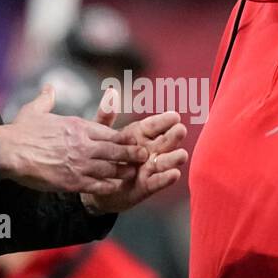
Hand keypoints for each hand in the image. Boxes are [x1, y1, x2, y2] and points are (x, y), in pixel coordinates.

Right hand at [0, 84, 149, 193]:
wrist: (8, 152)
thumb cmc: (21, 131)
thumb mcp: (35, 110)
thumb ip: (47, 99)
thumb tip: (49, 87)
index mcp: (78, 127)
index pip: (109, 132)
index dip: (123, 138)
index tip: (132, 140)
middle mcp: (83, 145)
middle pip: (116, 150)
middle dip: (131, 154)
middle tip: (144, 156)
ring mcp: (79, 164)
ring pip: (111, 168)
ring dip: (123, 171)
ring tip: (133, 174)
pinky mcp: (72, 181)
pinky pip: (97, 185)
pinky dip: (108, 186)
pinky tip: (115, 188)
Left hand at [81, 88, 187, 214]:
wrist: (95, 184)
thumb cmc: (103, 156)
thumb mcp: (100, 135)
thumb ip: (106, 116)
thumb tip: (111, 91)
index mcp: (140, 134)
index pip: (155, 125)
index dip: (164, 121)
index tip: (174, 116)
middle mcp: (150, 150)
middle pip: (165, 141)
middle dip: (173, 136)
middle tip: (181, 130)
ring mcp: (150, 168)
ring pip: (165, 161)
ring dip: (174, 158)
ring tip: (182, 155)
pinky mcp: (147, 186)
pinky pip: (158, 181)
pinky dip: (165, 178)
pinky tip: (174, 174)